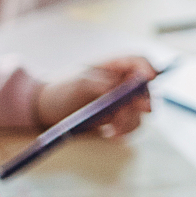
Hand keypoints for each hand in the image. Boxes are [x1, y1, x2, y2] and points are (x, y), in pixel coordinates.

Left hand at [35, 57, 155, 134]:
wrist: (45, 110)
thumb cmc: (60, 89)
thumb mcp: (79, 82)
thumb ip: (103, 83)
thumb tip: (122, 88)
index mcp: (114, 66)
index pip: (139, 61)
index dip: (148, 68)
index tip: (150, 78)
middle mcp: (122, 82)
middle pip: (145, 88)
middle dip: (142, 101)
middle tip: (140, 111)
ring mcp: (120, 101)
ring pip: (140, 110)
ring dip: (131, 120)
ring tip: (113, 130)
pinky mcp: (117, 117)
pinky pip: (131, 124)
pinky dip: (125, 130)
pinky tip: (110, 135)